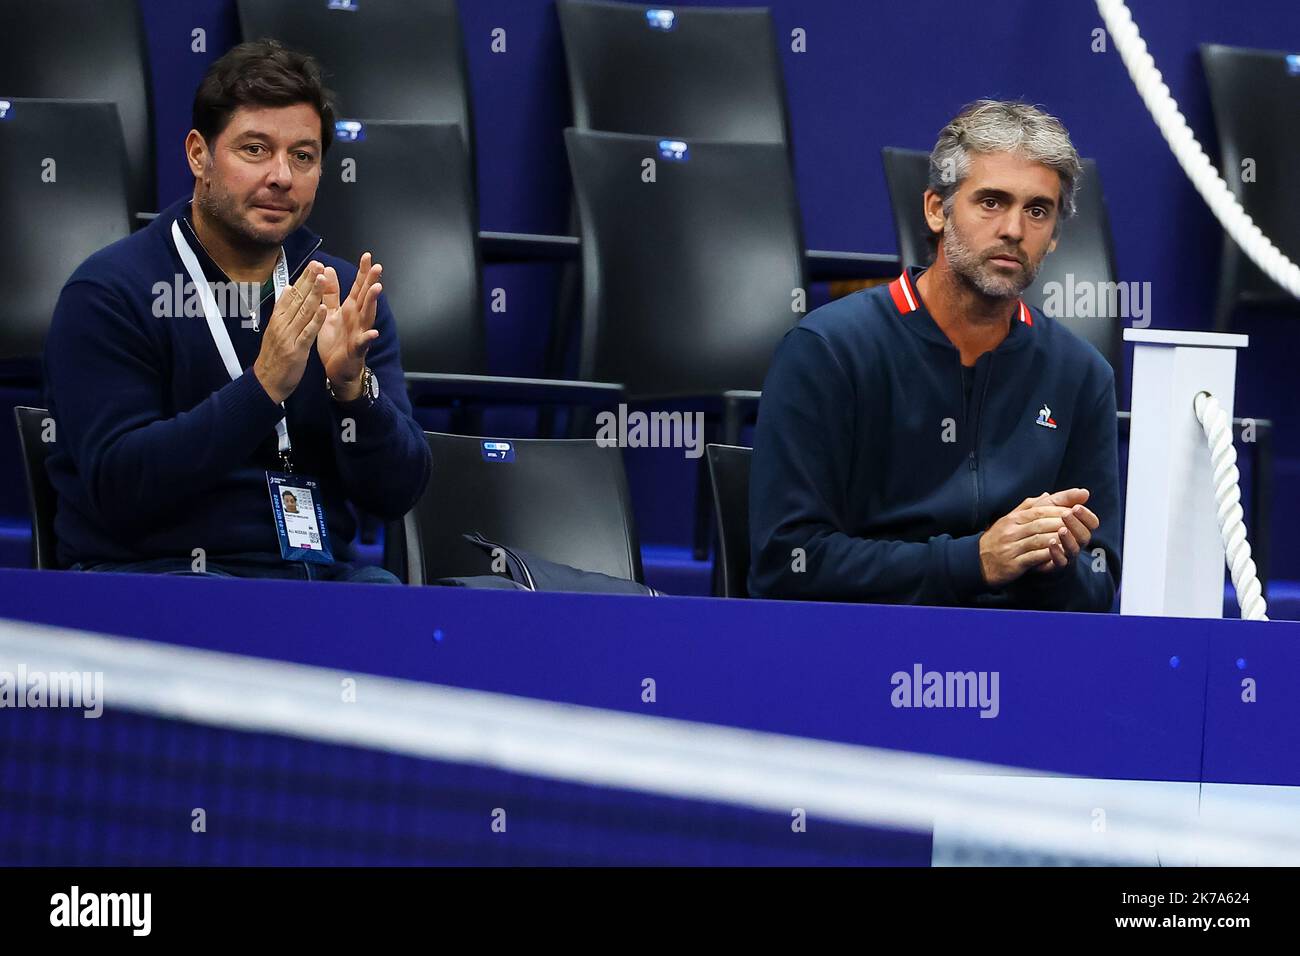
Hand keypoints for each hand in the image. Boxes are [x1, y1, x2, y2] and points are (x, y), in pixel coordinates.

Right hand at [252, 261, 327, 403]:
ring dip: (313, 295)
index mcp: (278, 319)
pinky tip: (324, 309)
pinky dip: (315, 321)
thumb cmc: (274, 357)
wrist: (266, 383)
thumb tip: (288, 289)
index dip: (303, 279)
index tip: (314, 264)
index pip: (291, 294)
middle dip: (309, 280)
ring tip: (322, 279)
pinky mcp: (296, 350)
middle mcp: (282, 324)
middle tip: (319, 264)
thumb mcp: (275, 330)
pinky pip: (307, 333)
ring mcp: (288, 337)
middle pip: (297, 299)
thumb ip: (283, 310)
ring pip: (302, 312)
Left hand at [318, 252, 382, 400]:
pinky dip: (368, 337)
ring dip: (372, 303)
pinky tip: (372, 332)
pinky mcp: (356, 349)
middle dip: (372, 282)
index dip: (363, 272)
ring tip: (377, 290)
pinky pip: (363, 342)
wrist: (337, 369)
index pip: (359, 287)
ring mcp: (359, 333)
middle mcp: (358, 319)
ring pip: (367, 315)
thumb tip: (329, 270)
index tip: (367, 256)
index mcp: (350, 309)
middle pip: (366, 297)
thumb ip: (331, 293)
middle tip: (377, 267)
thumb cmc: (335, 342)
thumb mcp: (330, 313)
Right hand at [979, 496, 1076, 587]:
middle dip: (1062, 521)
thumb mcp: (1009, 519)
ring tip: (1074, 537)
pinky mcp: (1013, 563)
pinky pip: (1034, 557)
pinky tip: (1060, 553)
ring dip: (1058, 537)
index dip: (1059, 507)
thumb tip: (1048, 494)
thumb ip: (1028, 506)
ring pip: (1039, 539)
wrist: (977, 562)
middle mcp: (1011, 531)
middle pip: (1041, 523)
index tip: (1077, 506)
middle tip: (1079, 521)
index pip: (1039, 509)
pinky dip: (1049, 554)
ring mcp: (1012, 547)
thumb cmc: (996, 540)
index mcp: (1013, 518)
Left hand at [1023, 489, 1099, 573]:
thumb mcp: (1050, 506)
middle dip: (1077, 524)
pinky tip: (1051, 543)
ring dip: (1069, 538)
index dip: (1086, 515)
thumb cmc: (1041, 522)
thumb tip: (1084, 492)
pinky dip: (1057, 553)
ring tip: (1061, 529)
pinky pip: (1060, 561)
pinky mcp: (1056, 565)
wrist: (1024, 543)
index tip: (1076, 507)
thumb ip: (1066, 498)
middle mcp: (1076, 542)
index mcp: (1079, 527)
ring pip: (1074, 549)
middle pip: (1085, 536)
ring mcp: (1067, 554)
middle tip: (1067, 514)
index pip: (1092, 523)